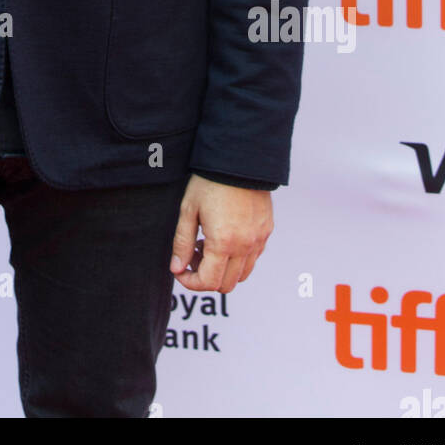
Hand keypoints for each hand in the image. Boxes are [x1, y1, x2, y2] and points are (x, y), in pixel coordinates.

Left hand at [170, 173, 272, 293]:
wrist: (238, 159)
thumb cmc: (210, 182)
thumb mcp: (188, 210)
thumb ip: (182, 243)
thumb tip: (177, 269)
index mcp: (223, 243)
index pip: (208, 282)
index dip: (190, 282)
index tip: (181, 270)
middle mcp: (245, 246)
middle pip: (227, 284)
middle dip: (206, 278)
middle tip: (193, 255)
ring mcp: (259, 239)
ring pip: (243, 275)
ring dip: (224, 270)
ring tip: (208, 245)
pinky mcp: (266, 230)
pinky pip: (254, 258)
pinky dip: (238, 259)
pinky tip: (225, 238)